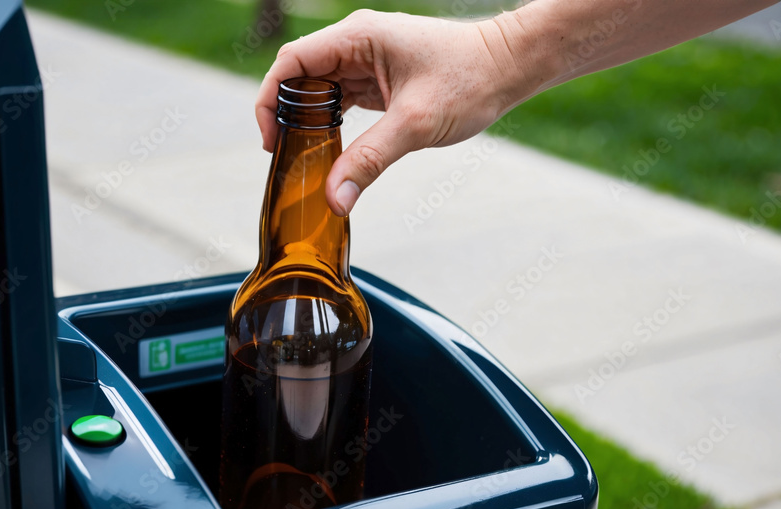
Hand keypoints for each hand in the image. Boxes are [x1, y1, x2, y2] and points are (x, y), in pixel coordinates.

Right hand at [255, 10, 521, 215]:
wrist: (509, 67)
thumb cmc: (470, 80)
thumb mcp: (415, 125)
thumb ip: (369, 161)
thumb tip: (334, 198)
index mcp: (357, 37)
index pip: (291, 62)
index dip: (270, 99)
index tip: (271, 139)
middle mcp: (357, 42)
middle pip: (300, 76)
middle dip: (286, 114)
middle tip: (285, 156)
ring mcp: (368, 59)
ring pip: (320, 89)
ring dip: (309, 121)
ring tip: (303, 158)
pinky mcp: (380, 77)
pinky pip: (342, 98)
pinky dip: (331, 123)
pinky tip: (329, 149)